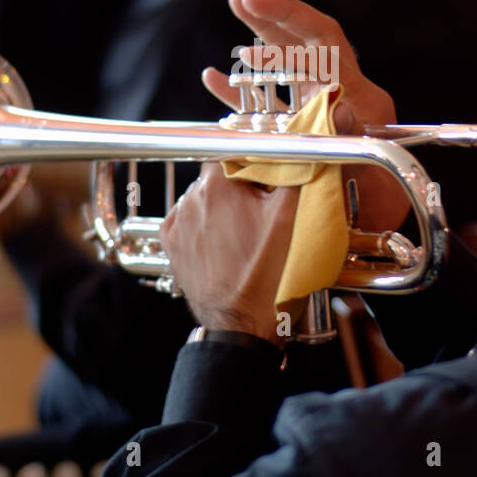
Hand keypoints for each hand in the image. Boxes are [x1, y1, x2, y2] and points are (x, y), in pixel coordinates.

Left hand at [160, 162, 299, 345]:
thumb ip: (296, 171)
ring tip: (247, 237)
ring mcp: (178, 224)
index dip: (259, 164)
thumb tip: (302, 149)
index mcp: (218, 184)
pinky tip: (228, 246)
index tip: (272, 180)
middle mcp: (191, 199)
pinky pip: (191, 224)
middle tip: (265, 213)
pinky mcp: (173, 247)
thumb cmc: (270, 276)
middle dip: (242, 189)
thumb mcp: (296, 216)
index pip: (238, 152)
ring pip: (206, 201)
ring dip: (224, 210)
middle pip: (221, 178)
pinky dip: (207, 229)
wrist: (242, 327)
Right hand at [201, 0, 410, 231]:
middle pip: (306, 45)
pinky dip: (242, 92)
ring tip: (234, 23)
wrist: (383, 241)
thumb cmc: (381, 212)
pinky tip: (214, 80)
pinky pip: (270, 107)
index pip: (324, 41)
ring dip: (259, 48)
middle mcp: (342, 99)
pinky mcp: (303, 138)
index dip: (290, 16)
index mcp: (361, 98)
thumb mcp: (368, 171)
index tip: (256, 3)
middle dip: (273, 19)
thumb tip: (328, 103)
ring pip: (287, 71)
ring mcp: (322, 117)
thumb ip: (345, 137)